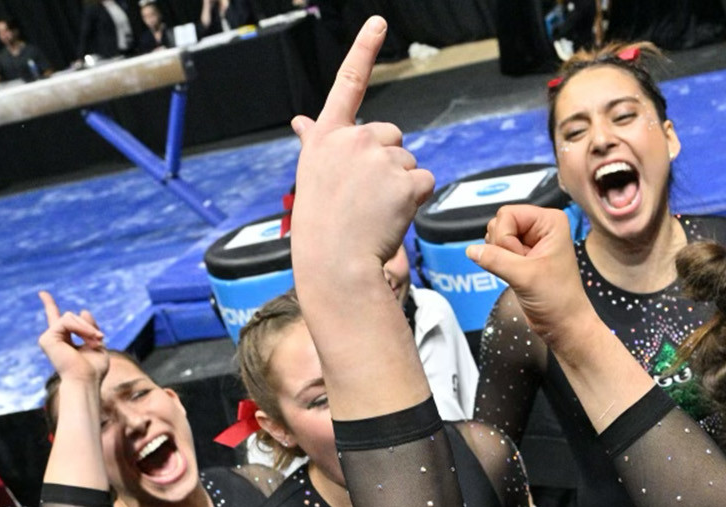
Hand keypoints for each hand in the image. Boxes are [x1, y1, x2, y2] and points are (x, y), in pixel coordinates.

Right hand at [37, 291, 108, 383]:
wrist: (86, 380)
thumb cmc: (93, 370)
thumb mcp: (97, 345)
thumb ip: (91, 328)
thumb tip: (82, 310)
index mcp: (64, 341)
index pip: (56, 319)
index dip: (49, 305)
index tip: (42, 293)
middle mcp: (54, 338)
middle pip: (72, 317)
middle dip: (88, 326)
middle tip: (100, 339)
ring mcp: (48, 338)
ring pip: (70, 317)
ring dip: (87, 328)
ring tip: (96, 341)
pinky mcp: (47, 338)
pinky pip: (66, 321)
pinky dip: (81, 328)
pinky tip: (88, 338)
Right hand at [288, 17, 432, 283]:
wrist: (334, 263)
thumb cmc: (321, 224)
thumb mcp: (313, 175)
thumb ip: (315, 141)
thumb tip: (300, 119)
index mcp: (327, 136)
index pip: (347, 84)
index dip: (364, 48)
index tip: (378, 20)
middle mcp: (352, 139)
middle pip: (393, 136)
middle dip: (389, 162)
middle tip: (367, 197)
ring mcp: (379, 157)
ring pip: (410, 161)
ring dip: (401, 185)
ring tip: (376, 211)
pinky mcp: (405, 178)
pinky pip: (424, 181)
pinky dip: (416, 199)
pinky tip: (393, 216)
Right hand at [468, 204, 597, 346]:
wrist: (563, 323)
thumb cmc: (558, 299)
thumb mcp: (525, 277)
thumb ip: (495, 260)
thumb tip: (471, 250)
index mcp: (549, 221)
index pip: (507, 214)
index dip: (505, 238)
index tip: (520, 259)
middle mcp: (540, 226)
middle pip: (500, 223)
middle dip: (502, 247)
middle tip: (522, 267)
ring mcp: (530, 241)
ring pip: (496, 236)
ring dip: (499, 256)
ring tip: (520, 272)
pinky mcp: (521, 255)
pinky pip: (497, 250)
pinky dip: (498, 262)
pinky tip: (514, 274)